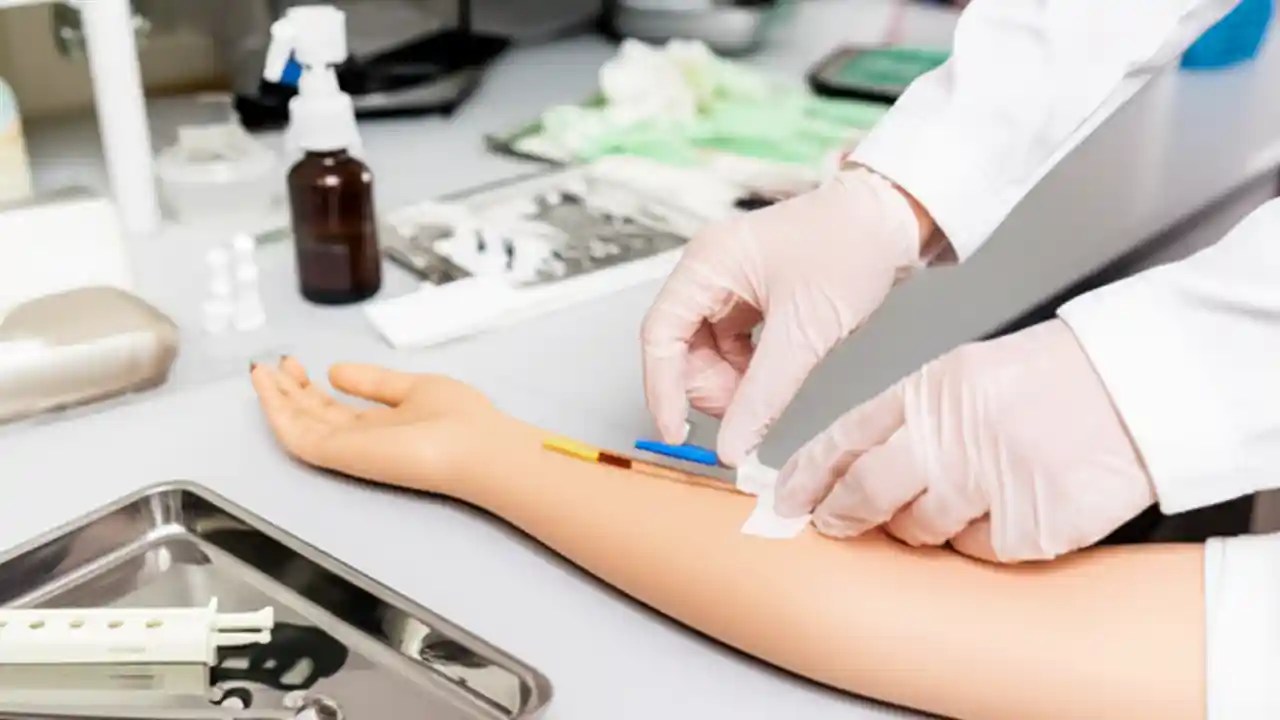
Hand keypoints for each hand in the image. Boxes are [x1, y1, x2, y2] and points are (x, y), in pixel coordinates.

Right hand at [250, 357, 503, 492]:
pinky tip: (266, 387)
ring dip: (275, 399)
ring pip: (298, 425)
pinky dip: (277, 412)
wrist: (475, 449)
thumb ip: (375, 383)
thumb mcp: (413, 388)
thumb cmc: (459, 420)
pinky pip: (297, 436)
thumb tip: (335, 370)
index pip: (335, 410)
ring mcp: (347, 449)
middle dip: (289, 391)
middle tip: (273, 364)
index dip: (312, 388)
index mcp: (380, 427)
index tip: (296, 362)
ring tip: (259, 371)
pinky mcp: (339, 455)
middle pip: (313, 416)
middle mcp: (360, 440)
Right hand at [641, 168, 927, 464]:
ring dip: (731, 384)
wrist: (892, 221)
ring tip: (771, 391)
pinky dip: (748, 372)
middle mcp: (709, 272)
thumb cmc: (852, 247)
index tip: (678, 433)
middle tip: (748, 414)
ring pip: (705, 355)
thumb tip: (731, 445)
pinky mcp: (750, 300)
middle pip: (680, 350)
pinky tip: (777, 375)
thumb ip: (763, 394)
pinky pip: (731, 350)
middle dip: (709, 388)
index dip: (663, 389)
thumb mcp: (806, 330)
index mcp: (708, 263)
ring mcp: (728, 286)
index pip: (659, 335)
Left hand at [774, 320, 1156, 562]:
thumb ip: (911, 416)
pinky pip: (981, 550)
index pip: (846, 436)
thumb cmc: (1051, 379)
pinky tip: (1011, 506)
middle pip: (869, 491)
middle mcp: (952, 435)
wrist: (1138, 385)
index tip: (785, 500)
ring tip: (962, 493)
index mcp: (931, 390)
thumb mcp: (966, 373)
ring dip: (925, 523)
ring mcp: (991, 482)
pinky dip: (985, 538)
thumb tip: (853, 469)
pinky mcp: (1031, 525)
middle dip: (844, 514)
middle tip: (836, 524)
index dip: (808, 475)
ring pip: (922, 527)